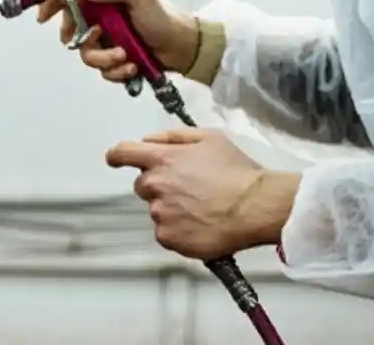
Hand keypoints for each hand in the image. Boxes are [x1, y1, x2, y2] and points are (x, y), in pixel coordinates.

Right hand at [36, 0, 198, 81]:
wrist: (185, 48)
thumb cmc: (165, 17)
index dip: (54, 3)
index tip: (45, 16)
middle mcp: (103, 16)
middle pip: (73, 28)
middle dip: (81, 38)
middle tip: (97, 37)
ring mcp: (108, 39)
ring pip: (86, 53)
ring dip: (103, 58)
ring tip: (124, 57)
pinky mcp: (115, 59)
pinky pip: (101, 69)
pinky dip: (115, 71)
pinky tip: (131, 67)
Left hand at [105, 129, 299, 259]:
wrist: (257, 206)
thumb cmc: (238, 172)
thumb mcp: (210, 138)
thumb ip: (173, 136)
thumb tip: (148, 139)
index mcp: (162, 159)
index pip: (122, 153)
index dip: (117, 156)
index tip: (116, 159)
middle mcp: (156, 185)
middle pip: (142, 185)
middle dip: (159, 185)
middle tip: (189, 189)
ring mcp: (160, 213)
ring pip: (156, 210)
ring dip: (171, 209)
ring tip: (203, 208)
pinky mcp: (169, 237)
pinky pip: (165, 233)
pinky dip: (178, 231)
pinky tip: (201, 225)